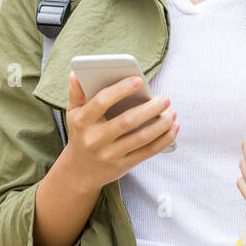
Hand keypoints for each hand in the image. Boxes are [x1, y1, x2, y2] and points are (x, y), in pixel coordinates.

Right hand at [58, 72, 178, 193]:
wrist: (79, 171)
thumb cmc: (81, 134)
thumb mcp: (73, 114)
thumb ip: (76, 93)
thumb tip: (76, 73)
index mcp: (83, 122)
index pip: (101, 102)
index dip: (120, 90)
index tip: (139, 80)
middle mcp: (95, 139)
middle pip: (127, 121)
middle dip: (150, 108)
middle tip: (165, 99)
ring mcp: (110, 154)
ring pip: (141, 138)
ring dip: (161, 124)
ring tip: (171, 112)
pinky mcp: (124, 165)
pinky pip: (148, 151)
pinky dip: (164, 139)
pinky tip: (173, 128)